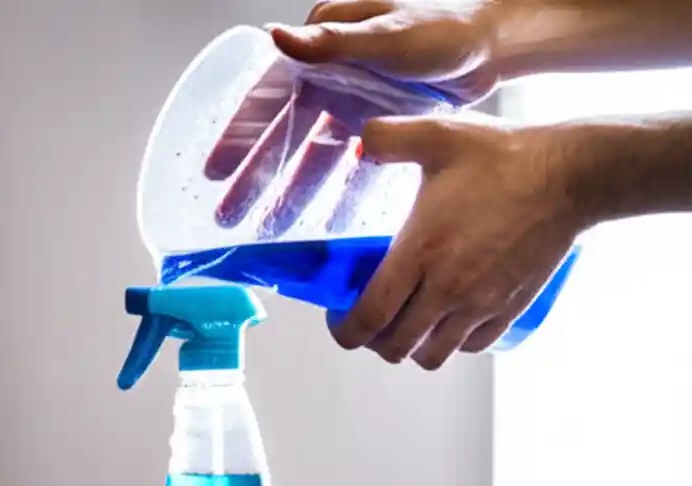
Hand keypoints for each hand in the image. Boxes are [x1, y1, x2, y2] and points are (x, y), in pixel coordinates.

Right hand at [207, 0, 503, 237]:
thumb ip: (332, 43)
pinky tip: (327, 228)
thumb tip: (276, 36)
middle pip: (283, 136)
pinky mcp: (377, 125)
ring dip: (293, 195)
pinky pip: (351, 167)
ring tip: (270, 233)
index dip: (238, 136)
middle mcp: (329, 78)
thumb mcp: (387, 36)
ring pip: (313, 157)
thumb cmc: (447, 26)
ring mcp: (351, 103)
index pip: (267, 98)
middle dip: (257, 178)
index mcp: (321, 52)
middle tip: (229, 216)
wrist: (497, 41)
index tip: (214, 172)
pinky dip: (341, 195)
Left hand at [328, 115, 583, 368]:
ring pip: (435, 355)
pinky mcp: (511, 308)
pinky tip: (447, 318)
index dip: (346, 330)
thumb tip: (357, 141)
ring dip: (413, 346)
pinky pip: (473, 346)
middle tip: (370, 318)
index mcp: (420, 253)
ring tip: (407, 321)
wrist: (571, 175)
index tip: (340, 319)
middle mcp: (448, 289)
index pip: (369, 317)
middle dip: (374, 340)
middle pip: (397, 346)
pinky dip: (453, 342)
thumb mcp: (438, 135)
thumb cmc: (503, 156)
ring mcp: (481, 304)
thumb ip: (388, 137)